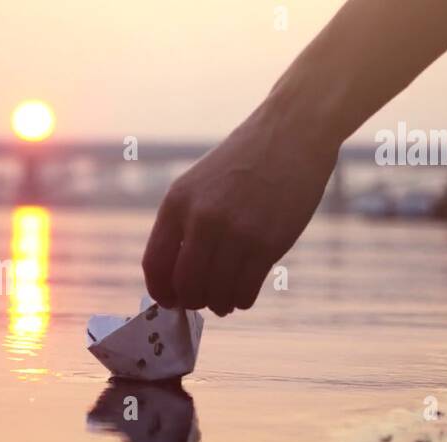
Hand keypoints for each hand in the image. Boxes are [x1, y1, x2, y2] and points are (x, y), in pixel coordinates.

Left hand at [142, 106, 339, 315]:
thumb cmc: (243, 162)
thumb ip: (183, 225)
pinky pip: (245, 290)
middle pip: (186, 286)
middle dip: (192, 301)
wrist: (291, 133)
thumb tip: (175, 279)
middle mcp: (202, 219)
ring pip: (216, 293)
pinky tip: (243, 293)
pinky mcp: (267, 243)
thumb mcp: (197, 185)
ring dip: (219, 304)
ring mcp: (235, 232)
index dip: (160, 291)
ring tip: (225, 299)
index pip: (154, 264)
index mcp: (176, 204)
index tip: (170, 300)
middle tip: (202, 300)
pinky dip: (241, 300)